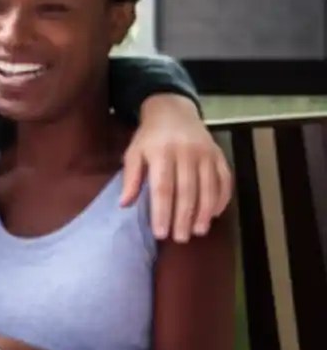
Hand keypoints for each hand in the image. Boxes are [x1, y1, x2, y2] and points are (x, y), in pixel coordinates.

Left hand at [122, 94, 232, 242]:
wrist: (173, 111)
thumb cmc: (150, 137)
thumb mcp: (133, 153)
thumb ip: (131, 178)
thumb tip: (124, 204)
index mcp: (161, 152)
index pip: (163, 188)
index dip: (162, 212)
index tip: (160, 233)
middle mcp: (186, 152)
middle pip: (187, 190)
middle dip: (184, 217)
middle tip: (180, 238)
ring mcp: (206, 153)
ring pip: (208, 187)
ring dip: (205, 212)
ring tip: (198, 231)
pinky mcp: (218, 154)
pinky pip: (224, 178)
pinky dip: (222, 198)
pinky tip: (215, 214)